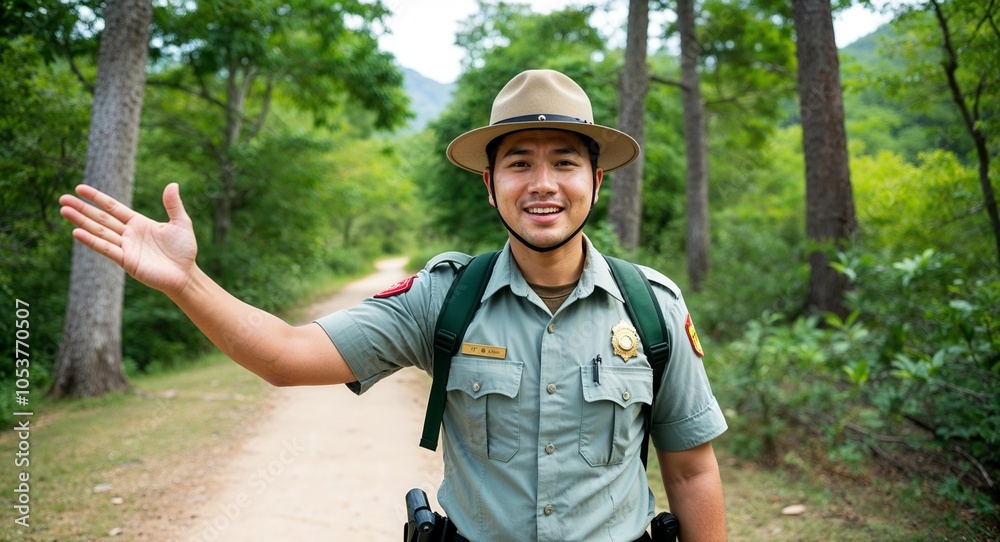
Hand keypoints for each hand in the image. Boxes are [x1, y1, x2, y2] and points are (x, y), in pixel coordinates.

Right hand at [59, 183, 198, 296]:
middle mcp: (128, 234)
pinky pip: (106, 249)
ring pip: (99, 231)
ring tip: (63, 211)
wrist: (185, 275)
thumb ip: (173, 205)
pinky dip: (92, 241)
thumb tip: (172, 184)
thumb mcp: (181, 223)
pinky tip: (77, 233)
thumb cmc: (184, 250)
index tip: (79, 188)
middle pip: (101, 218)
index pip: (113, 207)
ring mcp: (125, 247)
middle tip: (62, 199)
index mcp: (138, 223)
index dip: (97, 198)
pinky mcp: (126, 261)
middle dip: (81, 209)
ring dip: (81, 222)